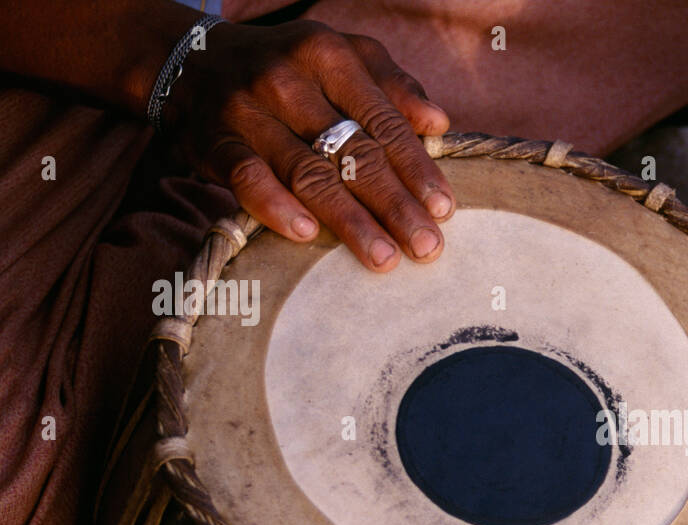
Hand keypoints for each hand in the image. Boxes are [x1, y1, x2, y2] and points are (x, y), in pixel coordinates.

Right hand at [164, 20, 454, 270]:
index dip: (416, 168)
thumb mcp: (346, 56)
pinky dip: (276, 208)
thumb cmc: (293, 69)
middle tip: (426, 246)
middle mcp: (287, 80)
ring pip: (307, 172)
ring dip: (350, 221)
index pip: (382, 121)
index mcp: (329, 55)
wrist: (195, 62)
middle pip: (352, 152)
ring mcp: (247, 111)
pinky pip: (247, 178)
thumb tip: (437, 123)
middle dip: (394, 204)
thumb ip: (394, 87)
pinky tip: (307, 235)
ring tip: (384, 258)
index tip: (444, 210)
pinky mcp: (213, 142)